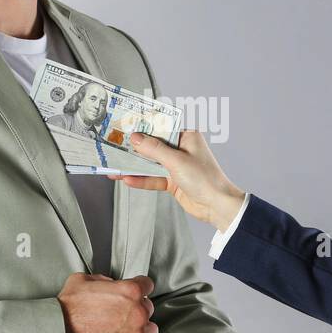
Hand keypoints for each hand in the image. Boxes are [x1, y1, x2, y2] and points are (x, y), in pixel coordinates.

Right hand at [57, 272, 156, 332]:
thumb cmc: (67, 311)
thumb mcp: (81, 280)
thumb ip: (103, 280)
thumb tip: (108, 285)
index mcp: (129, 292)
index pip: (147, 285)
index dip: (140, 288)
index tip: (137, 293)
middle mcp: (137, 313)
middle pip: (148, 309)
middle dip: (136, 310)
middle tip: (120, 315)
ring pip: (150, 331)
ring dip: (140, 331)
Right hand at [107, 130, 245, 231]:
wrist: (217, 206)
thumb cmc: (205, 178)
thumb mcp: (176, 161)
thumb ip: (154, 149)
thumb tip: (135, 138)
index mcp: (187, 137)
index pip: (161, 127)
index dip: (143, 127)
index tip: (125, 126)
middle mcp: (181, 149)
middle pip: (153, 146)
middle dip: (134, 149)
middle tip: (114, 147)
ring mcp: (177, 166)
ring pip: (151, 163)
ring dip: (134, 166)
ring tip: (115, 167)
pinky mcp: (173, 182)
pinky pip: (154, 178)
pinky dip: (142, 179)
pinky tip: (127, 180)